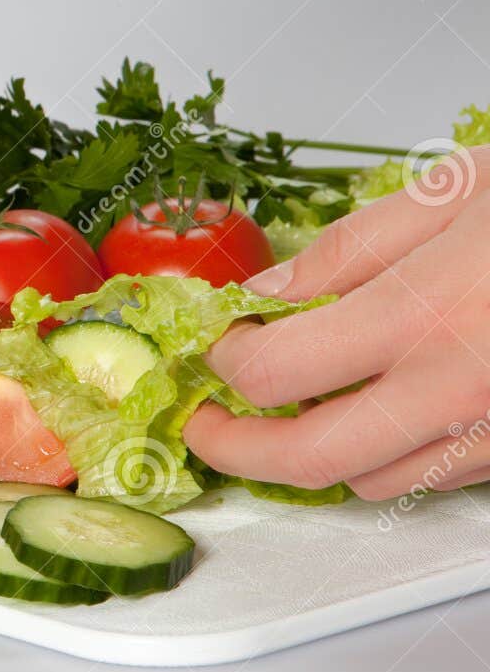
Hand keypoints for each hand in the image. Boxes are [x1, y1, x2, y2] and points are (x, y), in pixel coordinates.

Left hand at [184, 147, 489, 499]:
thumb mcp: (463, 190)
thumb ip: (356, 248)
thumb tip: (276, 291)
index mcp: (430, 313)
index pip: (276, 371)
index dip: (227, 364)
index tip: (221, 346)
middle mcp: (462, 389)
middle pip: (308, 460)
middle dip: (238, 450)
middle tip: (209, 425)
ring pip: (373, 481)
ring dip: (318, 454)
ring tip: (299, 408)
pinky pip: (441, 474)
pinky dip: (393, 453)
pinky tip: (385, 408)